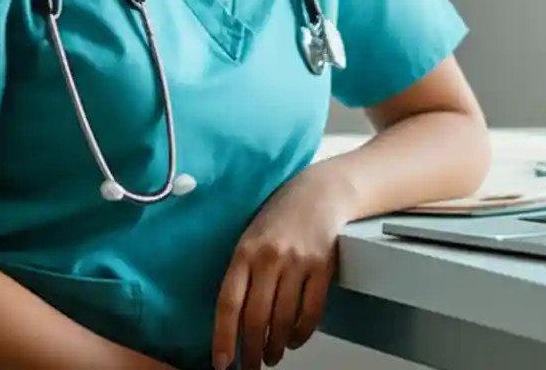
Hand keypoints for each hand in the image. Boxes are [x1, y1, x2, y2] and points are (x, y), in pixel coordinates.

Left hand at [211, 166, 355, 368]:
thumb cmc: (281, 216)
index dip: (224, 338)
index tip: (222, 362)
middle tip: (249, 367)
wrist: (320, 193)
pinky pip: (311, 312)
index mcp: (244, 252)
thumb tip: (234, 319)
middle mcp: (270, 258)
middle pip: (256, 318)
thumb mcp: (251, 237)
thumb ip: (242, 273)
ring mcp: (299, 263)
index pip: (229, 303)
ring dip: (276, 346)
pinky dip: (301, 333)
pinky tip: (294, 340)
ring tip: (272, 356)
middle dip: (251, 351)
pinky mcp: (323, 268)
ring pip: (283, 319)